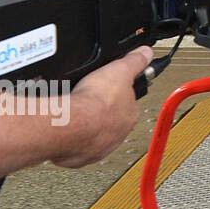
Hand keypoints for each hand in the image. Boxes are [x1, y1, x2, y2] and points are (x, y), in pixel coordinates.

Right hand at [52, 46, 153, 167]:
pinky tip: (63, 126)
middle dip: (99, 112)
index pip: (128, 104)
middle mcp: (117, 134)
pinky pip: (75, 146)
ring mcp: (98, 147)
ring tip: (74, 112)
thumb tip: (146, 52)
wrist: (69, 123)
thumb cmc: (95, 101)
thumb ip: (134, 61)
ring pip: (93, 134)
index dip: (116, 96)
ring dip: (85, 125)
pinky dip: (70, 138)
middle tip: (87, 101)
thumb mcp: (120, 69)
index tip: (106, 91)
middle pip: (110, 121)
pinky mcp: (79, 156)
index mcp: (130, 115)